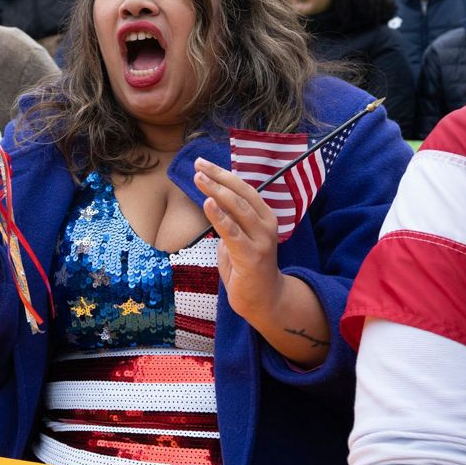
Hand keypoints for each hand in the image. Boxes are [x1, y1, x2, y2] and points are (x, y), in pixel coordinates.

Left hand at [194, 158, 283, 322]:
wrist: (265, 301)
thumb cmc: (248, 270)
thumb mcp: (238, 239)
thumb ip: (231, 222)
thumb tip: (213, 201)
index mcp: (265, 217)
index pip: (244, 189)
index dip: (224, 174)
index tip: (204, 164)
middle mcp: (267, 225)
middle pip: (241, 193)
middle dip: (218, 177)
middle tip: (198, 164)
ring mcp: (261, 240)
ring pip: (237, 208)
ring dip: (216, 191)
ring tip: (199, 178)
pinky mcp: (252, 256)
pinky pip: (232, 232)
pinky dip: (219, 216)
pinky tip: (208, 203)